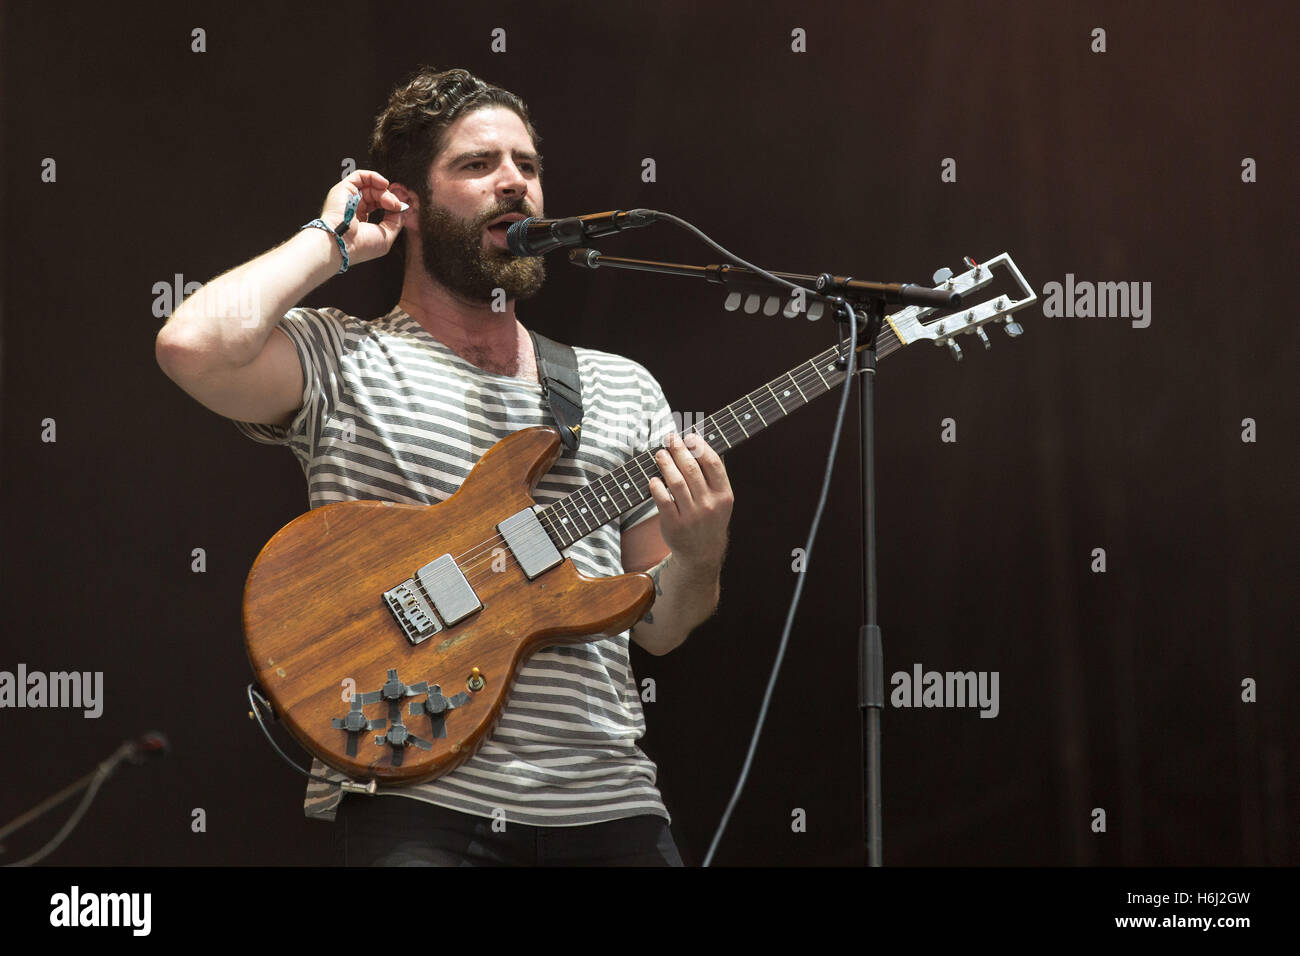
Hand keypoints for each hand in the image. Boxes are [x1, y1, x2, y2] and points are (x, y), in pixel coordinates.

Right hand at [318, 170, 406, 266]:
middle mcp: (353, 209)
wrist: (342, 242)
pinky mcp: (343, 189)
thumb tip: (402, 208)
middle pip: (375, 195)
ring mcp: (348, 198)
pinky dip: (374, 177)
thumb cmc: (361, 245)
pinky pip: (360, 176)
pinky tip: (384, 184)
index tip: (400, 208)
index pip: (377, 206)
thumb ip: (396, 221)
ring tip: (390, 202)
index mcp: (360, 222)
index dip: (391, 204)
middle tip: (396, 206)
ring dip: (384, 192)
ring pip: (370, 186)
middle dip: (389, 198)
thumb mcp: (387, 236)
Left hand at [648, 432, 732, 569]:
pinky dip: (657, 487)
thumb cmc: (709, 518)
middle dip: (679, 450)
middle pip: (692, 469)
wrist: (702, 553)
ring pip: (676, 482)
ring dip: (666, 464)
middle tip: (670, 439)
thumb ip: (715, 475)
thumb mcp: (721, 499)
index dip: (700, 447)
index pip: (713, 464)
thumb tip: (703, 444)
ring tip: (660, 454)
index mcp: (724, 495)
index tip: (689, 436)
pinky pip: (663, 500)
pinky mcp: (675, 525)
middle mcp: (709, 505)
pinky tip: (653, 478)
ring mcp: (692, 516)